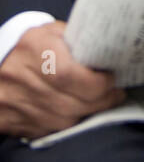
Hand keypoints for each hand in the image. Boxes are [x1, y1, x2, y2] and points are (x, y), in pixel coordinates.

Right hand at [0, 21, 124, 139]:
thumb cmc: (33, 45)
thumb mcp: (53, 32)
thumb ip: (79, 39)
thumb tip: (108, 53)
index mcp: (34, 49)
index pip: (69, 76)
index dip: (96, 83)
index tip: (112, 79)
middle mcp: (20, 78)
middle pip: (68, 103)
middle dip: (99, 101)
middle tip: (116, 95)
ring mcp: (13, 103)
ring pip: (60, 121)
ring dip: (86, 114)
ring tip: (101, 103)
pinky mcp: (9, 122)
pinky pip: (47, 130)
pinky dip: (66, 123)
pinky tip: (78, 112)